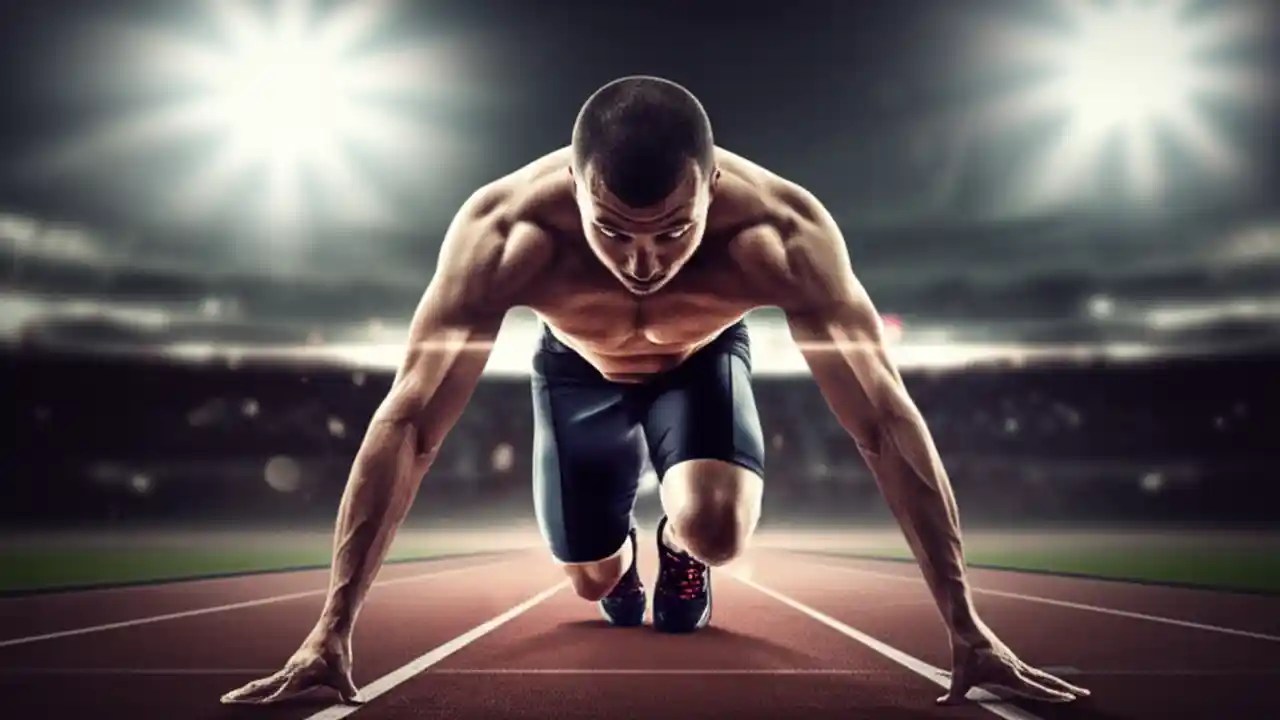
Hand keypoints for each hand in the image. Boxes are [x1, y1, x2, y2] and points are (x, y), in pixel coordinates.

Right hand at [221, 631, 359, 704]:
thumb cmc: (336, 649)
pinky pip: (272, 678)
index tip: (255, 704)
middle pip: (263, 684)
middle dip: (245, 693)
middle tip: (226, 700)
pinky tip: (252, 690)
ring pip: (265, 681)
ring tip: (232, 697)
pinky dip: (259, 685)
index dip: (268, 698)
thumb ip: (347, 688)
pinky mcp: (293, 666)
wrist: (333, 626)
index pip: (280, 690)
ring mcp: (290, 668)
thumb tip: (357, 701)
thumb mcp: (342, 671)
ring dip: (249, 690)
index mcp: (299, 673)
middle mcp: (290, 670)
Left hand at [938, 630, 1089, 704]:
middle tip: (1085, 695)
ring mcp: (1014, 662)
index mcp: (1009, 673)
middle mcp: (1016, 667)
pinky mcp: (1009, 658)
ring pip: (1041, 675)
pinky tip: (1046, 683)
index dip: (1051, 694)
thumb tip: (941, 704)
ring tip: (1073, 691)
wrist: (964, 624)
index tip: (1069, 698)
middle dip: (1065, 688)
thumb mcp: (958, 674)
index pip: (1035, 687)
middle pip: (1046, 680)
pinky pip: (1032, 671)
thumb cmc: (963, 649)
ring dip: (1058, 683)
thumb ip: (954, 693)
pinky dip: (1044, 678)